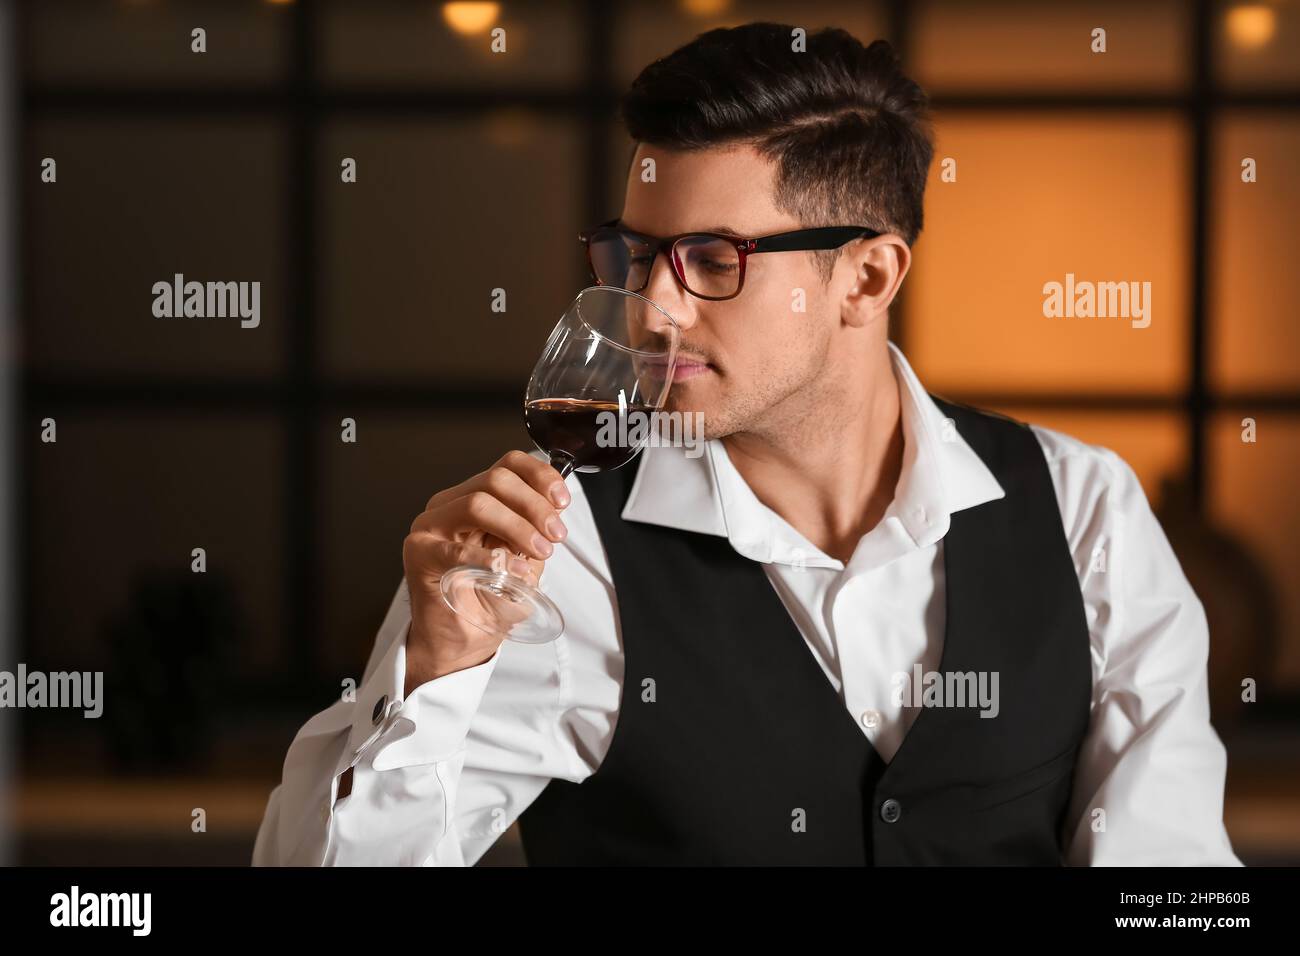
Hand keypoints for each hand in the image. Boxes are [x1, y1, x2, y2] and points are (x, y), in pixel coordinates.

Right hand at [401, 450, 570, 693]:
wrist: (462, 640)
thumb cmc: (491, 597)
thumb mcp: (525, 557)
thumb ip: (536, 529)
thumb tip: (555, 505)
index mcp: (474, 496)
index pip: (508, 465)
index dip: (539, 475)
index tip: (562, 500)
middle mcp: (450, 505)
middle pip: (495, 480)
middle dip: (534, 505)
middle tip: (554, 534)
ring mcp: (431, 527)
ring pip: (478, 504)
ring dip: (517, 526)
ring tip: (538, 552)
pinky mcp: (420, 555)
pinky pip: (456, 550)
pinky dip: (490, 558)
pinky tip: (510, 571)